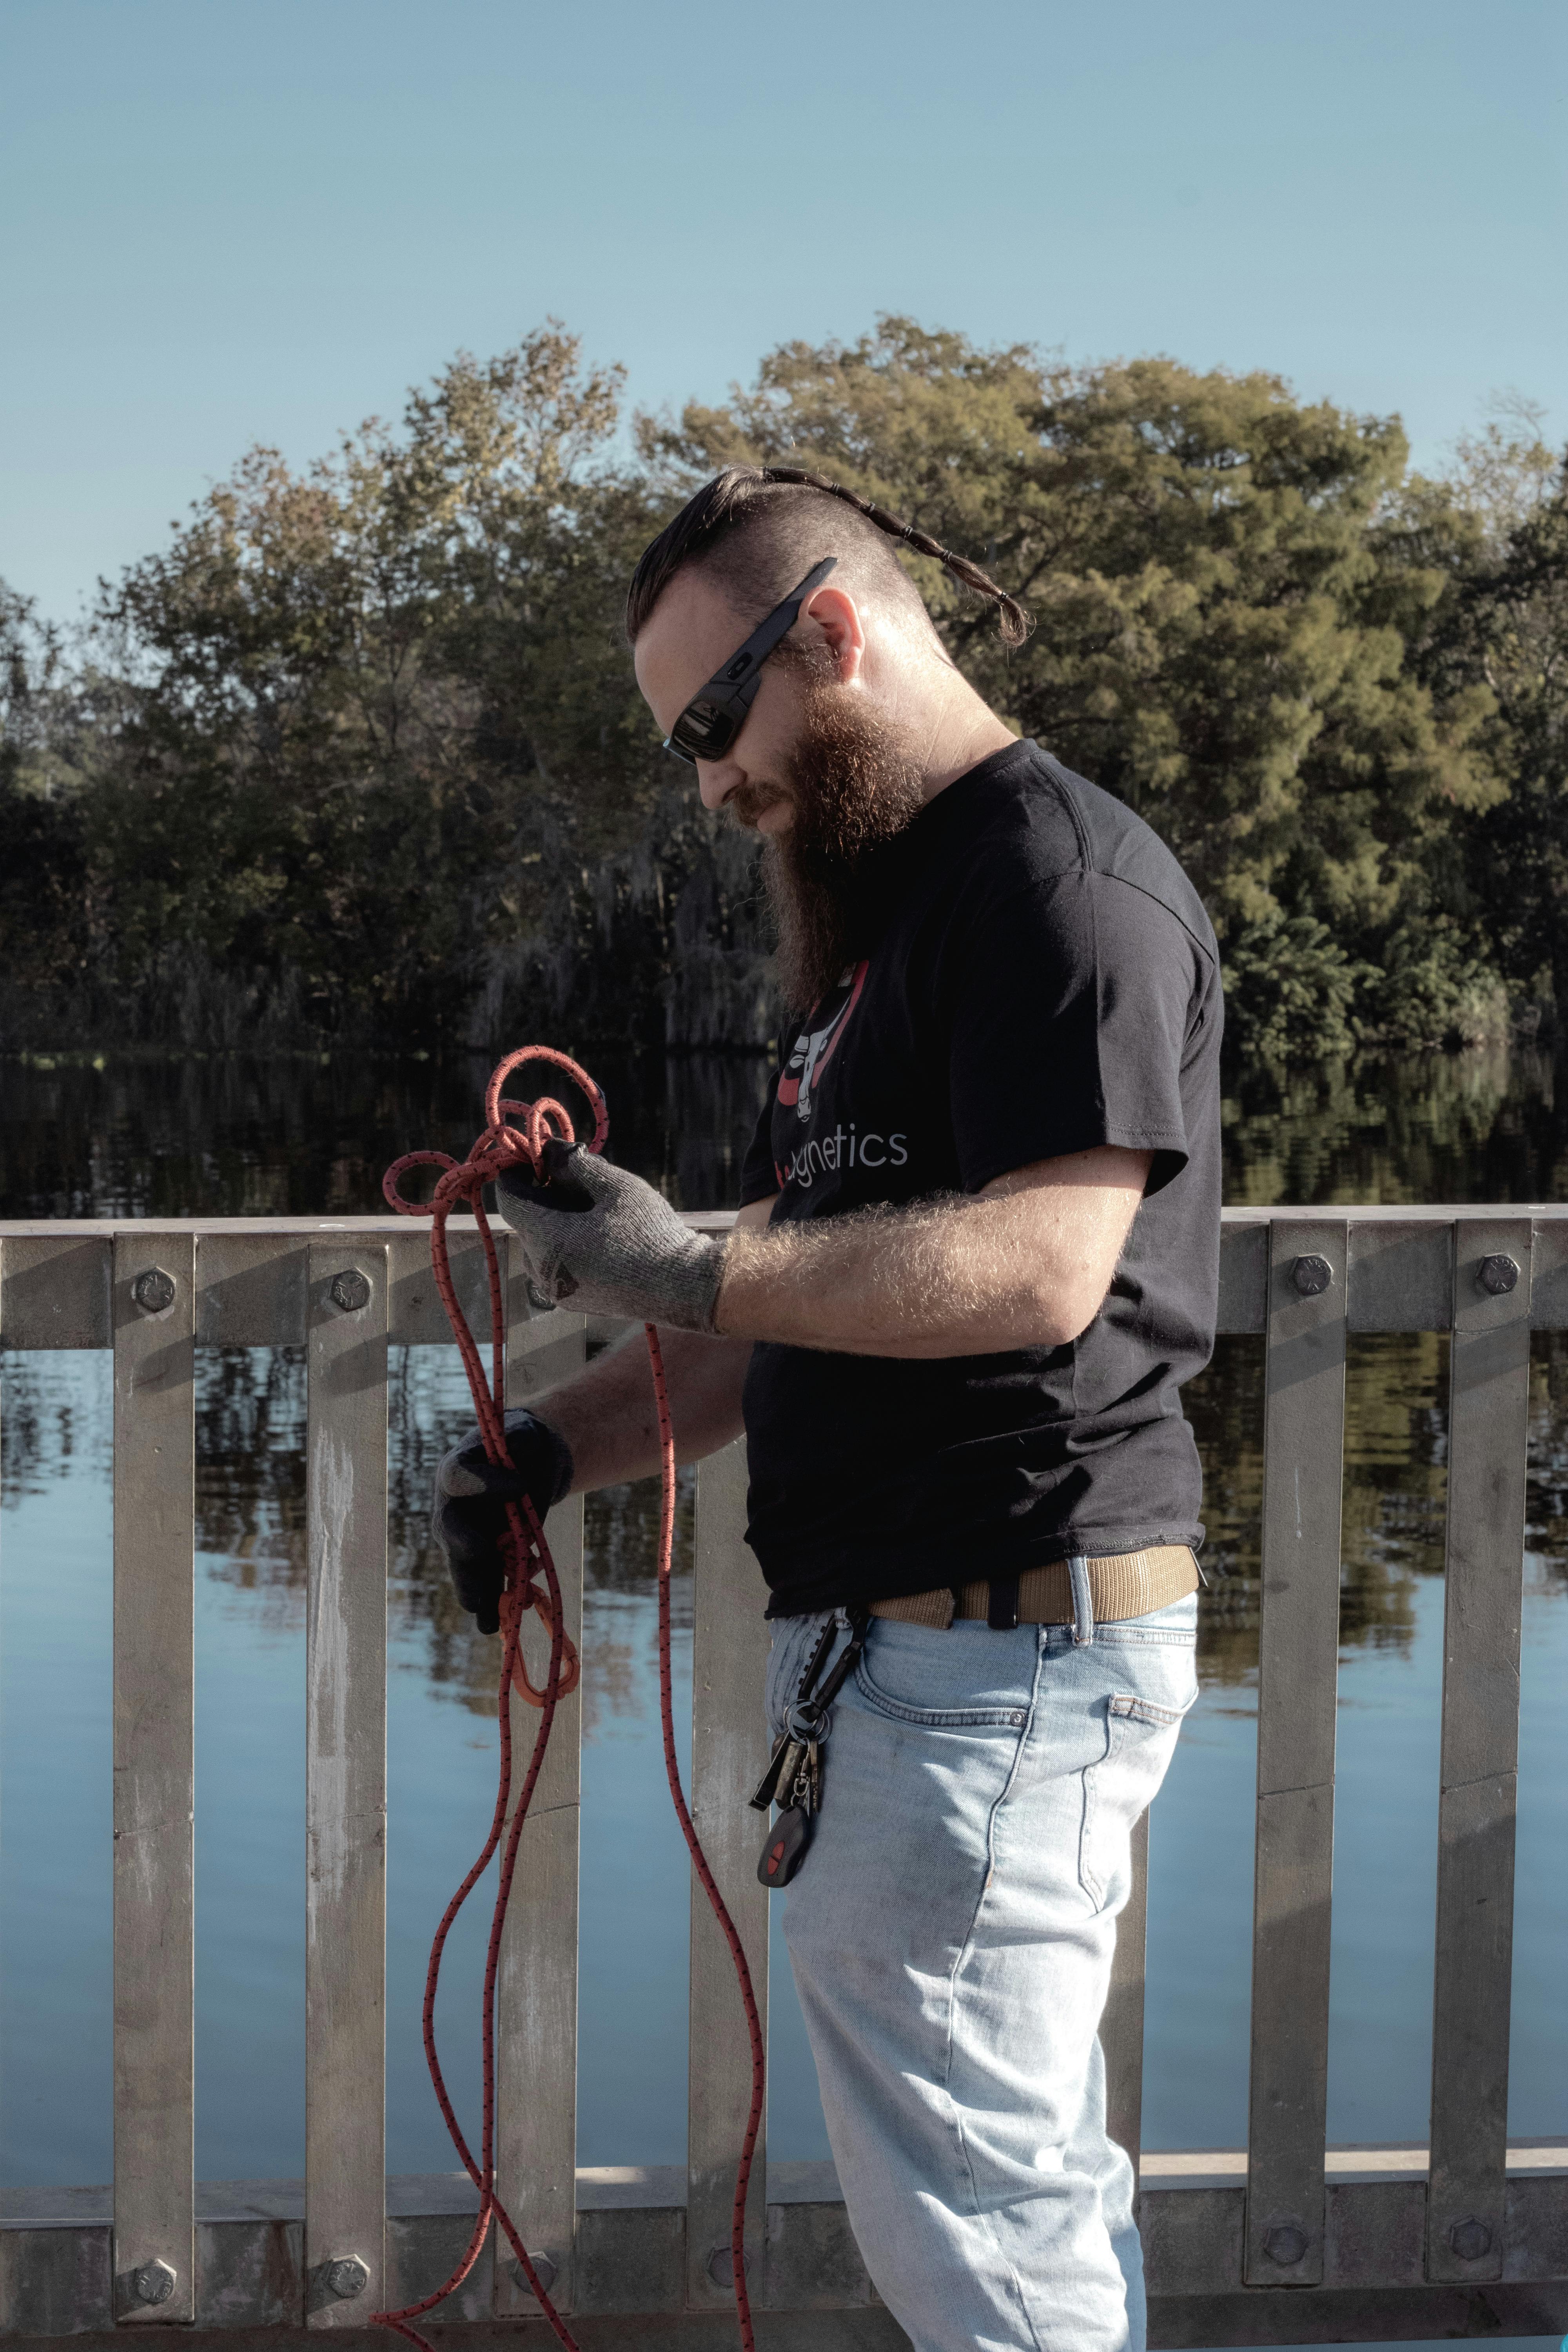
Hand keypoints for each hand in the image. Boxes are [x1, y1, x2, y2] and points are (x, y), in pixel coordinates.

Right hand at [432, 1409, 572, 1633]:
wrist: (533, 1467)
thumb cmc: (525, 1444)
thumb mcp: (526, 1432)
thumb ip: (520, 1440)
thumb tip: (518, 1462)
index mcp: (456, 1468)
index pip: (459, 1477)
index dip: (484, 1483)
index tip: (522, 1486)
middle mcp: (452, 1506)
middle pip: (451, 1530)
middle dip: (467, 1548)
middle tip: (485, 1556)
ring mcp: (463, 1536)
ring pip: (465, 1566)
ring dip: (477, 1589)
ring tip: (489, 1617)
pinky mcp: (481, 1559)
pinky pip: (482, 1582)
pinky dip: (490, 1605)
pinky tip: (495, 1626)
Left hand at [495, 1141, 726, 1331]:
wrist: (684, 1287)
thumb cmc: (652, 1234)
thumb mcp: (618, 1187)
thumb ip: (577, 1165)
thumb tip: (551, 1149)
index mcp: (549, 1241)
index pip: (510, 1202)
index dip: (514, 1175)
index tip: (531, 1158)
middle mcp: (545, 1271)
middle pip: (525, 1223)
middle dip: (540, 1196)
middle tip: (568, 1174)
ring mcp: (559, 1292)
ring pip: (539, 1246)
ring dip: (552, 1222)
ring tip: (587, 1206)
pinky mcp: (576, 1302)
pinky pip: (555, 1267)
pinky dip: (564, 1245)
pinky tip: (596, 1233)